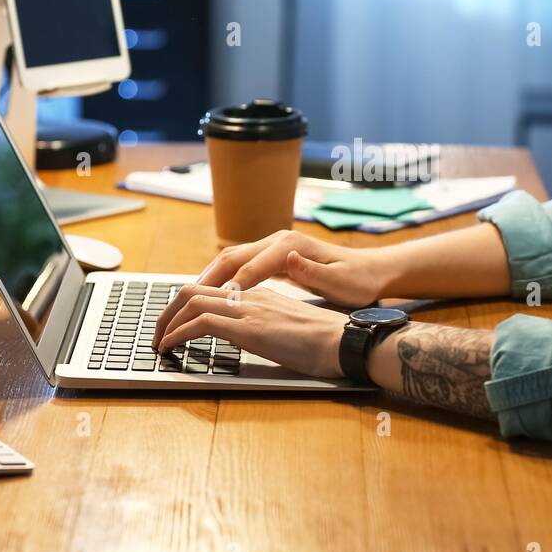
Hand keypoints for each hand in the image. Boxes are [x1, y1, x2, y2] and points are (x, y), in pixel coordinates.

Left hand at [151, 284, 347, 379]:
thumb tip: (253, 334)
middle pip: (192, 290)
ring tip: (158, 343)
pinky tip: (170, 348)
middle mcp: (250, 296)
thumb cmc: (324, 341)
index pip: (212, 289)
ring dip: (166, 323)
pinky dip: (177, 334)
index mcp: (259, 294)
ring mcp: (248, 310)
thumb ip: (267, 324)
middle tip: (156, 333)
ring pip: (191, 301)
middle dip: (166, 311)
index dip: (185, 304)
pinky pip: (200, 323)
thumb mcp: (288, 327)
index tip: (174, 323)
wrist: (344, 342)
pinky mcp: (248, 328)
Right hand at [194, 230, 389, 308]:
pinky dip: (219, 280)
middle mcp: (277, 242)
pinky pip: (238, 267)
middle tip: (179, 307)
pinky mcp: (273, 258)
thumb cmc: (358, 281)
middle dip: (203, 283)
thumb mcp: (340, 281)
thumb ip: (313, 272)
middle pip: (229, 260)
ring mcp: (273, 248)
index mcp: (289, 247)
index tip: (206, 309)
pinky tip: (208, 297)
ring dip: (206, 280)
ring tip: (184, 303)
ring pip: (229, 260)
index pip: (247, 269)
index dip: (225, 290)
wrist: (372, 270)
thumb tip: (288, 259)